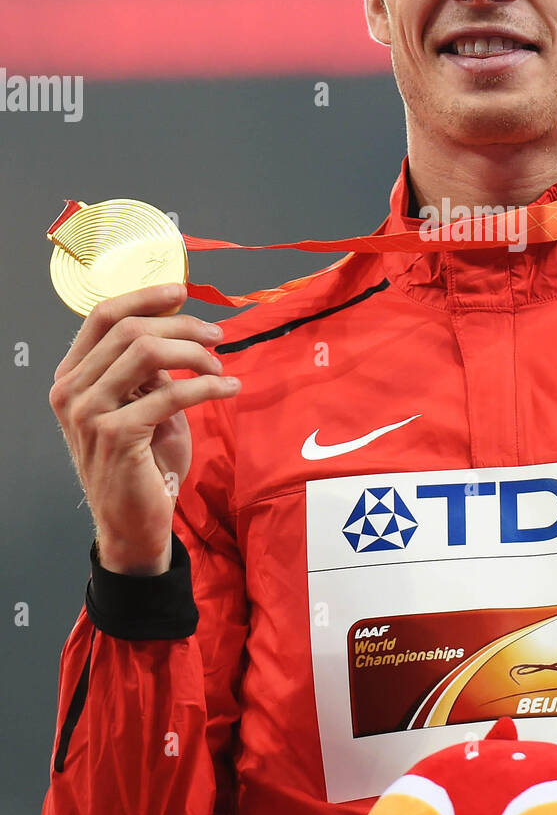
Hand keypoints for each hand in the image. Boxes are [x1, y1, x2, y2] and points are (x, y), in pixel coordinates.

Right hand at [48, 283, 240, 574]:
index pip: (101, 316)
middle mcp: (70, 391)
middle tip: (218, 336)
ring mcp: (88, 413)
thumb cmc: (143, 463)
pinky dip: (207, 386)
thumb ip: (147, 368)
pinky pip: (170, 393)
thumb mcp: (142, 405)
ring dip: (195, 354)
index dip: (144, 297)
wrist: (136, 523)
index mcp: (71, 377)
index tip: (181, 291)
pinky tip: (229, 390)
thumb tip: (179, 326)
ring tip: (221, 368)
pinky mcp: (116, 435)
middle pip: (130, 329)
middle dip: (182, 325)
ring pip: (146, 352)